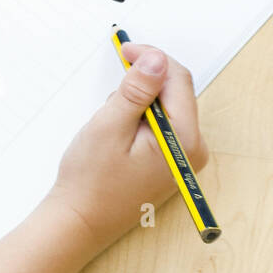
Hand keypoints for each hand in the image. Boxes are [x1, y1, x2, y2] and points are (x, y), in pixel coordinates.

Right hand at [46, 42, 210, 251]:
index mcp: (182, 139)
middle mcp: (192, 149)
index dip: (151, 58)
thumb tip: (155, 59)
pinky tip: (116, 136)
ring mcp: (182, 158)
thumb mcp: (108, 127)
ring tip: (109, 125)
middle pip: (175, 94)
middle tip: (110, 93)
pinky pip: (160, 127)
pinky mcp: (170, 163)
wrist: (81, 223)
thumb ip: (135, 92)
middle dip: (143, 84)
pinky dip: (138, 120)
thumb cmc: (91, 181)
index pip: (177, 80)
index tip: (124, 50)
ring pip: (165, 109)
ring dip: (138, 104)